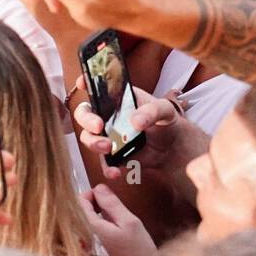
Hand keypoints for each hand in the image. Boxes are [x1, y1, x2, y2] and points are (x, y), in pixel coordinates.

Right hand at [73, 83, 208, 180]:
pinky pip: (103, 161)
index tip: (82, 83)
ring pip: (88, 138)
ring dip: (94, 144)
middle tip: (98, 127)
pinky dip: (107, 167)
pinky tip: (115, 172)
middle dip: (86, 120)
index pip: (96, 87)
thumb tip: (135, 122)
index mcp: (117, 99)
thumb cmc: (166, 121)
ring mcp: (107, 135)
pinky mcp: (112, 154)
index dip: (85, 83)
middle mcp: (107, 115)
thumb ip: (151, 111)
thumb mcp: (164, 110)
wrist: (173, 148)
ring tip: (108, 149)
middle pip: (84, 114)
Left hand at [79, 184, 157, 255]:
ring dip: (103, 207)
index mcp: (91, 224)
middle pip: (84, 207)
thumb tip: (99, 187)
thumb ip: (112, 205)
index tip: (107, 193)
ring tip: (118, 208)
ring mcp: (95, 235)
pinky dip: (106, 216)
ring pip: (92, 214)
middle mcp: (88, 230)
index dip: (92, 192)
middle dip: (97, 199)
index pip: (80, 200)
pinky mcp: (103, 239)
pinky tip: (118, 219)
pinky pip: (98, 221)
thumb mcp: (129, 223)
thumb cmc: (137, 251)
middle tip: (114, 199)